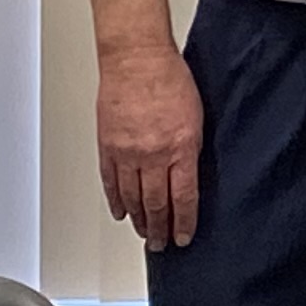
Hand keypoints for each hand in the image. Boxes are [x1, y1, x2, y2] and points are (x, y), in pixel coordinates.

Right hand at [96, 42, 205, 250]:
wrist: (137, 60)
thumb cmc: (171, 79)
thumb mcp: (197, 116)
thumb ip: (191, 148)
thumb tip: (189, 174)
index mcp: (180, 147)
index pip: (183, 197)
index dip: (183, 222)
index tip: (184, 237)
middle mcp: (153, 155)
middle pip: (155, 204)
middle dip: (160, 228)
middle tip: (161, 244)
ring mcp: (127, 153)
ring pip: (132, 198)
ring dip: (139, 220)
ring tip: (144, 233)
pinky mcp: (108, 147)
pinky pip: (111, 182)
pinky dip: (116, 200)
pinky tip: (121, 212)